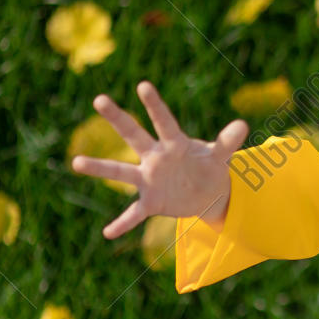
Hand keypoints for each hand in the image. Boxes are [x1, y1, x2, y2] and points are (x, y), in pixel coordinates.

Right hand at [70, 80, 248, 238]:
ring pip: (121, 172)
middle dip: (118, 118)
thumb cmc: (208, 166)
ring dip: (99, 168)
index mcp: (174, 143)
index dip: (155, 105)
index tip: (143, 85)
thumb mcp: (220, 156)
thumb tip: (243, 125)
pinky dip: (122, 224)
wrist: (206, 193)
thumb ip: (227, 142)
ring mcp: (149, 179)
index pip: (164, 122)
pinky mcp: (151, 202)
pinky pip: (134, 214)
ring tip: (75, 162)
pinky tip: (108, 233)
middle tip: (100, 99)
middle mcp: (156, 157)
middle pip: (134, 135)